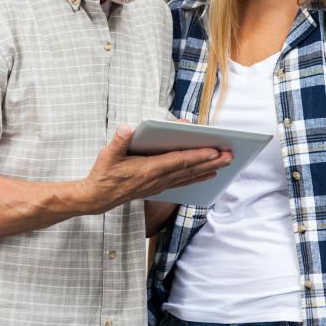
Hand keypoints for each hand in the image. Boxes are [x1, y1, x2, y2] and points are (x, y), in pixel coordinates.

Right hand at [74, 123, 232, 214]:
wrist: (96, 198)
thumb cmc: (103, 174)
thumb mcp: (107, 155)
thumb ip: (119, 141)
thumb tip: (126, 127)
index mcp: (147, 170)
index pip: (178, 161)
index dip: (197, 156)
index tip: (214, 151)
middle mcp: (157, 179)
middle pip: (189, 170)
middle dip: (211, 162)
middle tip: (230, 155)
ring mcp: (159, 185)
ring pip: (189, 176)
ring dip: (208, 169)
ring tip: (226, 163)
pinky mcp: (158, 188)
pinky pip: (183, 182)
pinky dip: (197, 177)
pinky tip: (208, 174)